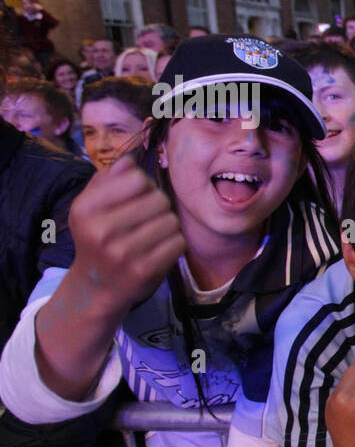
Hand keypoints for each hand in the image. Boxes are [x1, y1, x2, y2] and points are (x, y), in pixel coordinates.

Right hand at [65, 156, 185, 315]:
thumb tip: (129, 160)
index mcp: (85, 209)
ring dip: (168, 225)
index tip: (137, 197)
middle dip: (159, 206)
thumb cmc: (98, 237)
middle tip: (148, 219)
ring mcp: (123, 253)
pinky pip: (178, 242)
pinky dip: (174, 243)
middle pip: (159, 199)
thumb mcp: (90, 207)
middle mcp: (100, 231)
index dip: (144, 185)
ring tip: (153, 234)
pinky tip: (159, 249)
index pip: (137, 179)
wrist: (97, 286)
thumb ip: (107, 180)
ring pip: (171, 220)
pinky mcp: (144, 271)